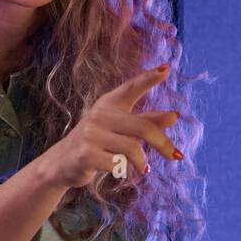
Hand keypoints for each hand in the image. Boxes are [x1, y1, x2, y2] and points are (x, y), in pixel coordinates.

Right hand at [39, 65, 181, 190]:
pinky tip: (120, 171)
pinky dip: (124, 170)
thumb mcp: (120, 129)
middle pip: (143, 127)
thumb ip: (146, 122)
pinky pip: (117, 164)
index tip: (166, 69)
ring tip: (144, 168)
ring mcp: (91, 134)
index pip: (131, 87)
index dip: (148, 78)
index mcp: (109, 104)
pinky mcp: (86, 154)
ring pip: (132, 149)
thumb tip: (175, 116)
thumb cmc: (97, 143)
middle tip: (177, 156)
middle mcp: (100, 115)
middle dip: (163, 143)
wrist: (62, 162)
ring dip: (141, 162)